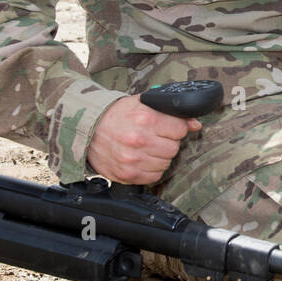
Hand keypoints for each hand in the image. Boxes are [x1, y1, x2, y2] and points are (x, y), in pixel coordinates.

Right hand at [87, 95, 202, 183]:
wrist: (87, 129)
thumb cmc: (116, 115)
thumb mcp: (142, 104)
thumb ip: (170, 111)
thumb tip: (194, 124)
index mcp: (146, 119)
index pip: (180, 129)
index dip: (175, 128)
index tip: (166, 128)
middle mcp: (140, 140)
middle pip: (174, 148)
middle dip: (167, 142)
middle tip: (154, 138)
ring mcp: (133, 160)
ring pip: (166, 163)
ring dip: (159, 157)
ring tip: (146, 148)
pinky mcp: (128, 175)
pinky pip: (154, 176)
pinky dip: (151, 169)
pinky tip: (141, 159)